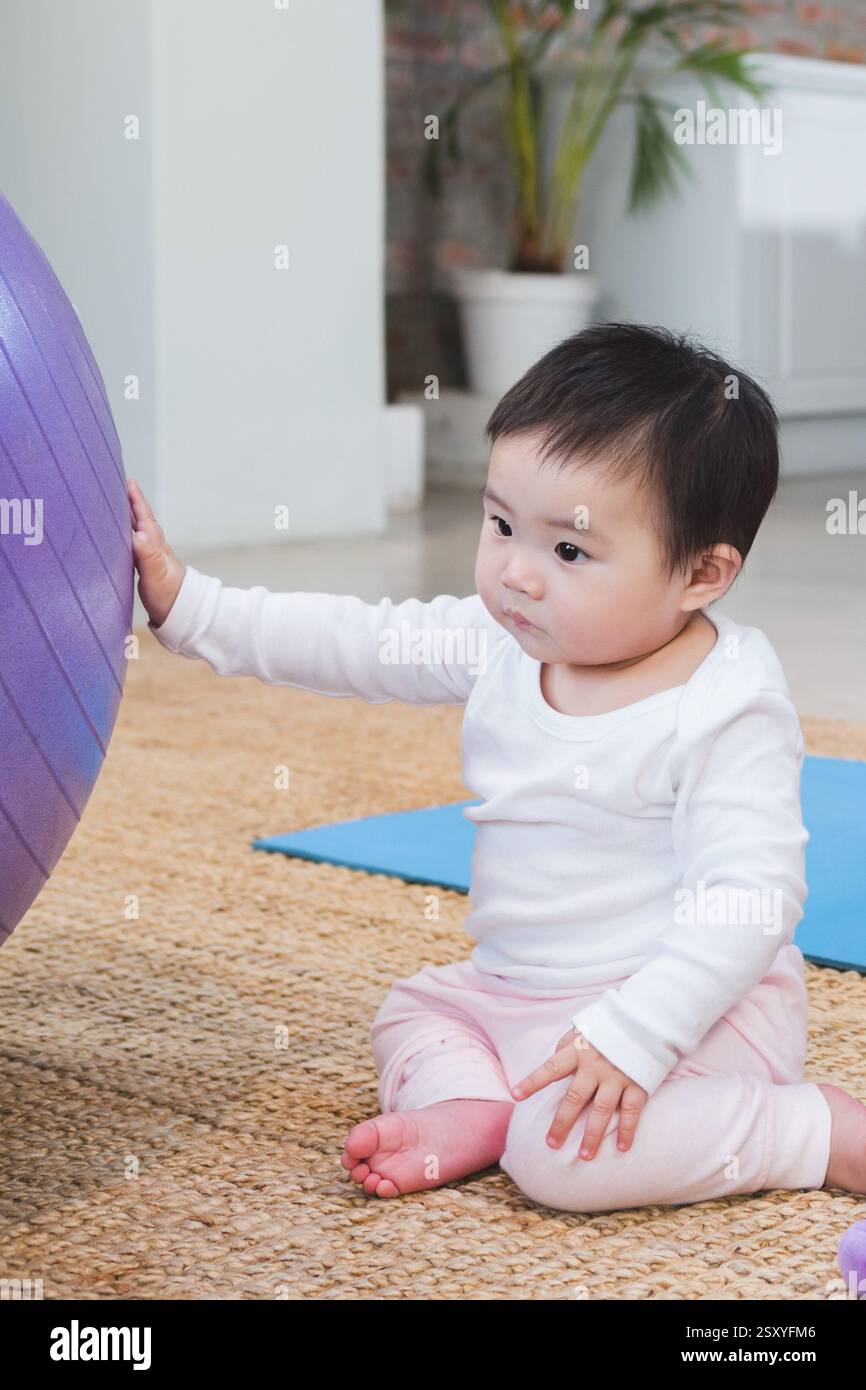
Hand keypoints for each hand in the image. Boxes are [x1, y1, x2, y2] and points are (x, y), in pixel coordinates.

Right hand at [128, 478, 185, 627]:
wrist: (180, 614)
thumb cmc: (168, 597)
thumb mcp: (156, 576)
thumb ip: (148, 556)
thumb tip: (138, 535)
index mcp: (154, 544)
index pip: (144, 516)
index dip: (136, 500)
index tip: (128, 481)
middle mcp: (152, 546)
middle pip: (139, 518)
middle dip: (129, 501)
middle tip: (115, 484)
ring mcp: (149, 556)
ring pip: (135, 529)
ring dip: (125, 516)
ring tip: (113, 504)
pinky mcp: (145, 566)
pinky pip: (131, 543)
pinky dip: (123, 534)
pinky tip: (117, 536)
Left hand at [511, 1028, 647, 1159]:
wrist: (647, 1017)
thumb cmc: (611, 1024)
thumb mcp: (584, 1026)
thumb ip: (567, 1045)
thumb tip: (553, 1062)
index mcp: (579, 1049)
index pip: (551, 1068)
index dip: (533, 1081)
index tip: (515, 1095)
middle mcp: (596, 1065)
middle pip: (574, 1099)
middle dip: (561, 1123)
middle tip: (551, 1143)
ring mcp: (618, 1076)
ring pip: (602, 1110)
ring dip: (592, 1134)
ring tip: (584, 1155)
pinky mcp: (639, 1083)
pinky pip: (632, 1111)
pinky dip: (628, 1131)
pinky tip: (622, 1148)